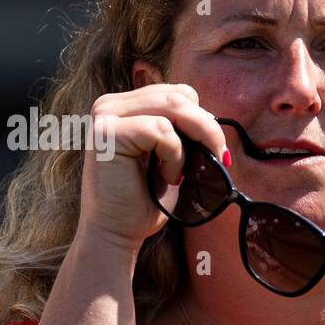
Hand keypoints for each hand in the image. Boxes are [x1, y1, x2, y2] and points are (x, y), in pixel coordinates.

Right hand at [78, 83, 229, 252]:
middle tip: (218, 159)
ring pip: (174, 106)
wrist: (118, 232)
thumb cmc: (146, 199)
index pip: (178, 93)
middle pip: (179, 95)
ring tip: (182, 172)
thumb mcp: (172, 156)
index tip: (216, 151)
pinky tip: (168, 177)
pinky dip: (174, 155)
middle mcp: (112, 104)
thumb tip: (215, 121)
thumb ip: (185, 131)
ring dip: (192, 142)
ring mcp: (106, 115)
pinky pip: (159, 129)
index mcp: (128, 106)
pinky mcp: (106, 132)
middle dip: (208, 128)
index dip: (203, 119)